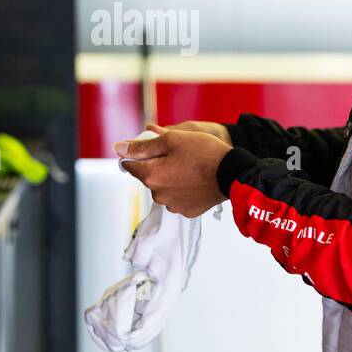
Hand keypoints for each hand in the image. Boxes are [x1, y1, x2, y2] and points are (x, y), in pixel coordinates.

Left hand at [114, 123, 230, 218]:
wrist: (233, 173)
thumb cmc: (203, 152)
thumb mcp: (171, 140)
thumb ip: (142, 145)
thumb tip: (118, 148)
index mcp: (151, 176)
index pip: (129, 164)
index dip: (138, 153)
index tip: (152, 147)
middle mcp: (158, 195)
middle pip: (148, 176)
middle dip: (157, 165)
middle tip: (177, 154)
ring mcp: (173, 205)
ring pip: (163, 188)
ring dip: (169, 178)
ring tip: (189, 167)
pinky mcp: (187, 211)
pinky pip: (177, 198)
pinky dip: (182, 189)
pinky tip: (195, 180)